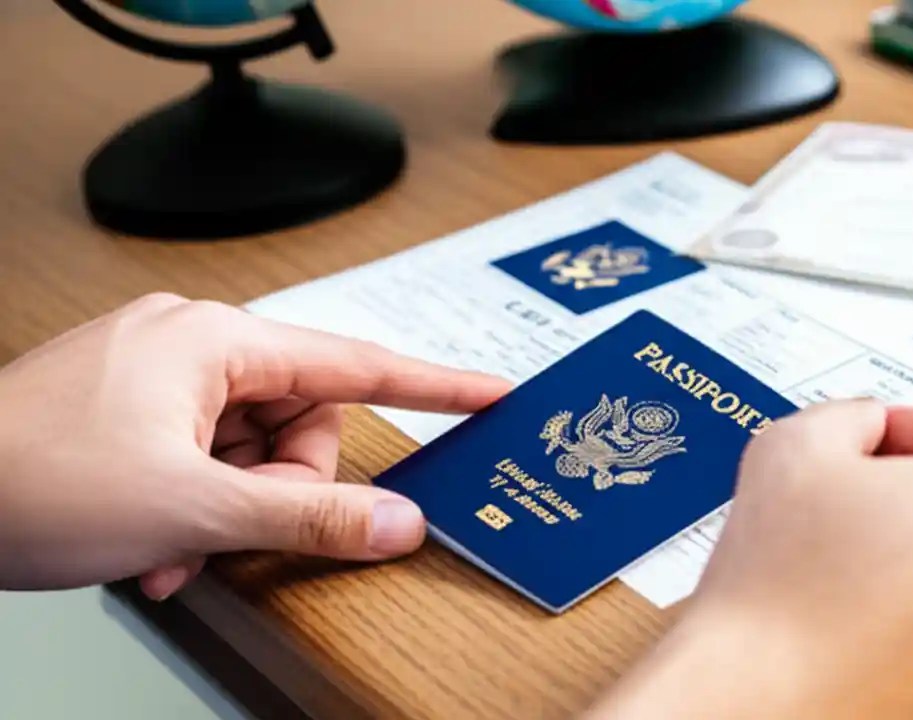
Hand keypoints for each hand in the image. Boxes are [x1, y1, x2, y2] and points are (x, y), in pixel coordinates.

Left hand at [0, 293, 509, 598]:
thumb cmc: (25, 478)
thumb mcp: (193, 509)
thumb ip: (309, 516)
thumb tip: (395, 521)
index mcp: (213, 341)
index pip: (354, 363)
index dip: (432, 385)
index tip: (488, 395)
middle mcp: (188, 346)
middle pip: (299, 420)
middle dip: (280, 488)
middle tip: (242, 527)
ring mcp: (156, 379)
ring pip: (249, 449)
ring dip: (231, 510)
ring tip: (179, 546)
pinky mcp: (130, 412)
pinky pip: (203, 458)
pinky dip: (195, 508)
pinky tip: (158, 544)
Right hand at [588, 400, 912, 718]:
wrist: (758, 702)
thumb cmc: (776, 590)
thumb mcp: (793, 444)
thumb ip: (849, 413)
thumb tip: (868, 428)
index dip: (893, 428)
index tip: (858, 451)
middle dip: (911, 498)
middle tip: (841, 514)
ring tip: (843, 579)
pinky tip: (861, 629)